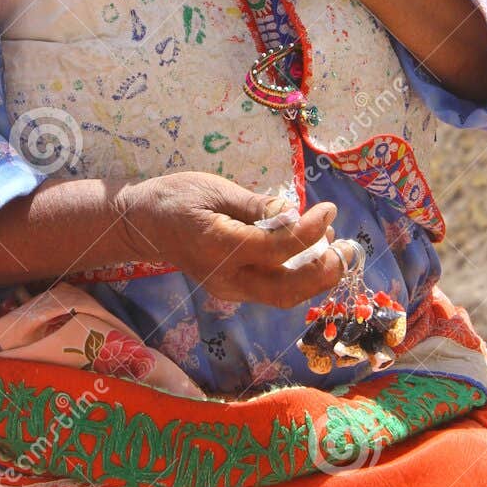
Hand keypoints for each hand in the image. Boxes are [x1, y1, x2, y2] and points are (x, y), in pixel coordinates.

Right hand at [115, 170, 341, 308]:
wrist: (143, 224)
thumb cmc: (176, 198)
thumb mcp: (215, 190)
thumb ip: (257, 206)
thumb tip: (295, 213)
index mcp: (219, 247)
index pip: (277, 248)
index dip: (310, 231)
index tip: (328, 209)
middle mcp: (226, 277)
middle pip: (285, 290)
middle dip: (322, 273)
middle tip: (344, 246)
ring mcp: (228, 289)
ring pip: (282, 297)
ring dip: (315, 278)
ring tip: (333, 246)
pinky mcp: (233, 289)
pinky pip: (273, 290)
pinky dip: (298, 277)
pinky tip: (312, 253)